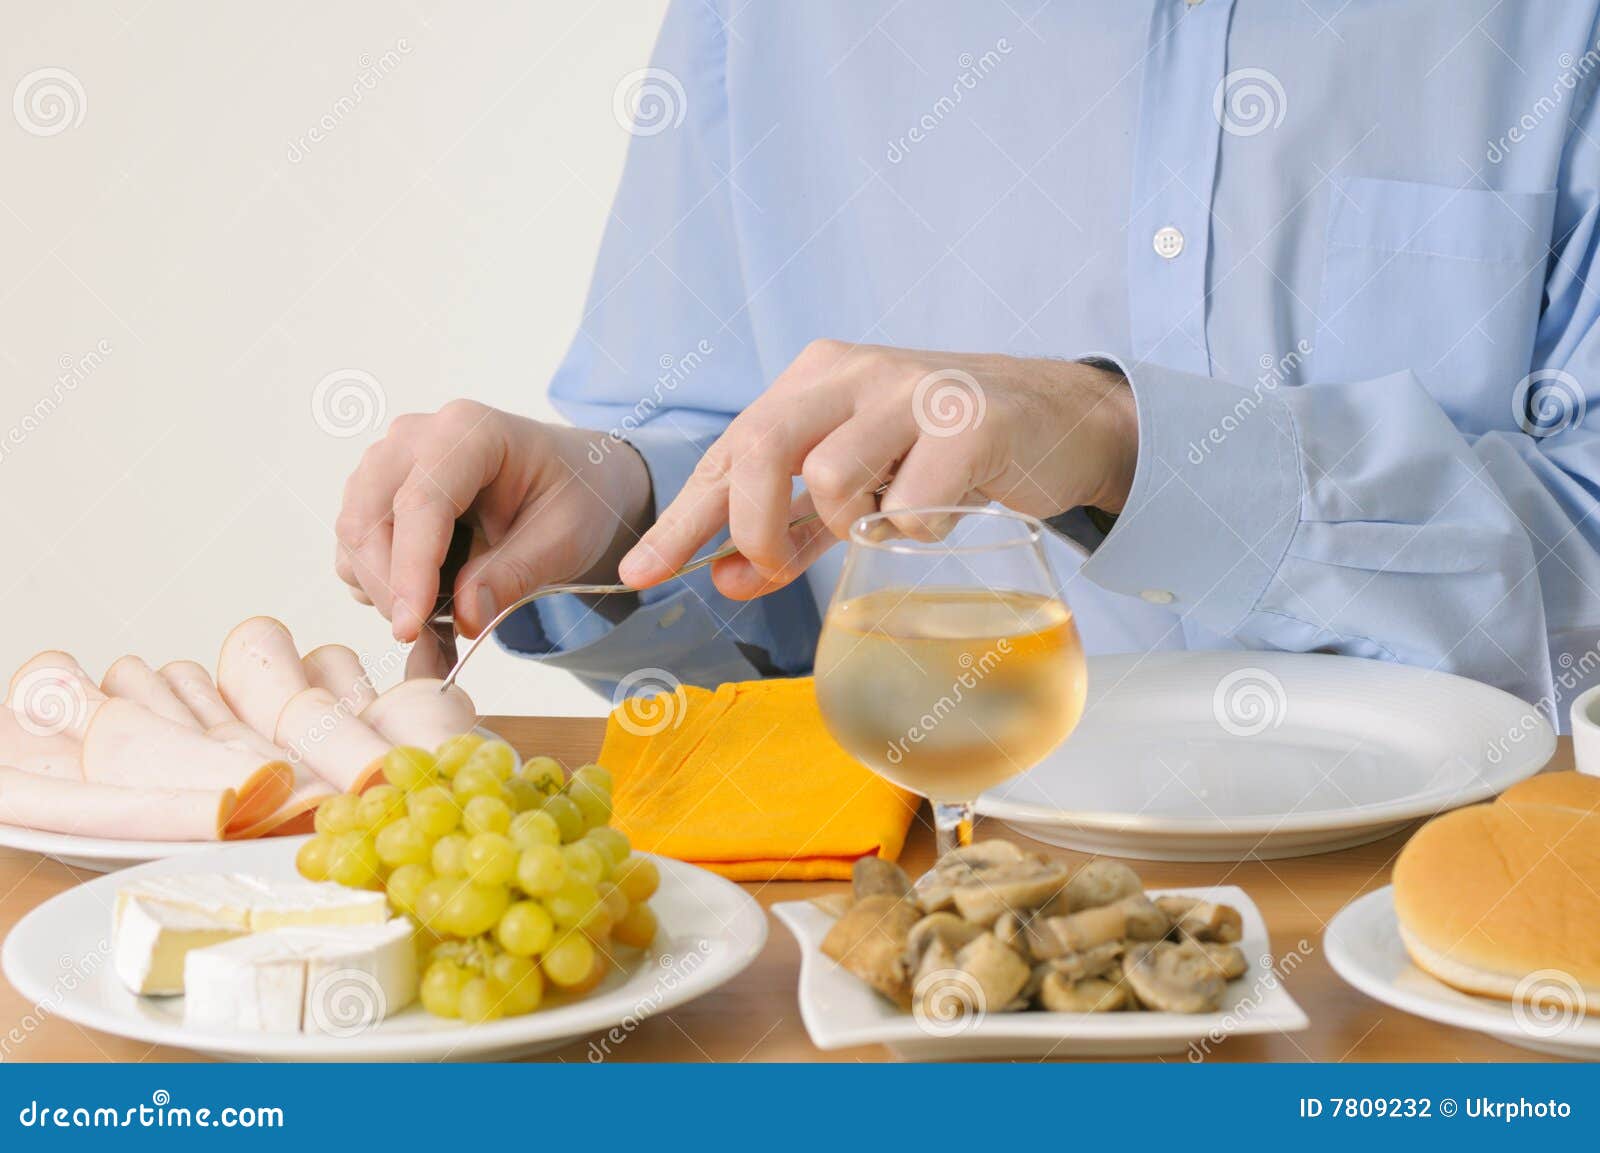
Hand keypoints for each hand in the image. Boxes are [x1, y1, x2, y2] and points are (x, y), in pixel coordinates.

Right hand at [334, 400, 652, 661]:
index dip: (410, 569)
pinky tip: (428, 599)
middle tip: (431, 635)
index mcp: (470, 431)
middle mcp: (416, 437)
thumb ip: (514, 575)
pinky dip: (380, 586)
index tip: (410, 627)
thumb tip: (465, 618)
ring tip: (443, 616)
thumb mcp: (564, 540)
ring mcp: (387, 463)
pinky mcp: (374, 495)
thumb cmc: (572, 497)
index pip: (421, 501)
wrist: (570, 482)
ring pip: (354, 537)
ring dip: (385, 590)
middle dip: (390, 587)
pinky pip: (354, 550)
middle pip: (368, 518)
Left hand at [617, 341, 1135, 599]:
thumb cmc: (946, 453)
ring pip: (832, 481)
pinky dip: (922, 534)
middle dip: (750, 526)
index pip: (729, 449)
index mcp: (816, 374)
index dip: (683, 519)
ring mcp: (914, 391)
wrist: (1062, 421)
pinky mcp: (971, 424)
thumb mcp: (859, 483)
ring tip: (899, 511)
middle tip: (772, 569)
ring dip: (857, 525)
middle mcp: (856, 369)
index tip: (640, 575)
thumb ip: (792, 528)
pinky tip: (950, 507)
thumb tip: (727, 578)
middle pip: (761, 447)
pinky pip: (913, 514)